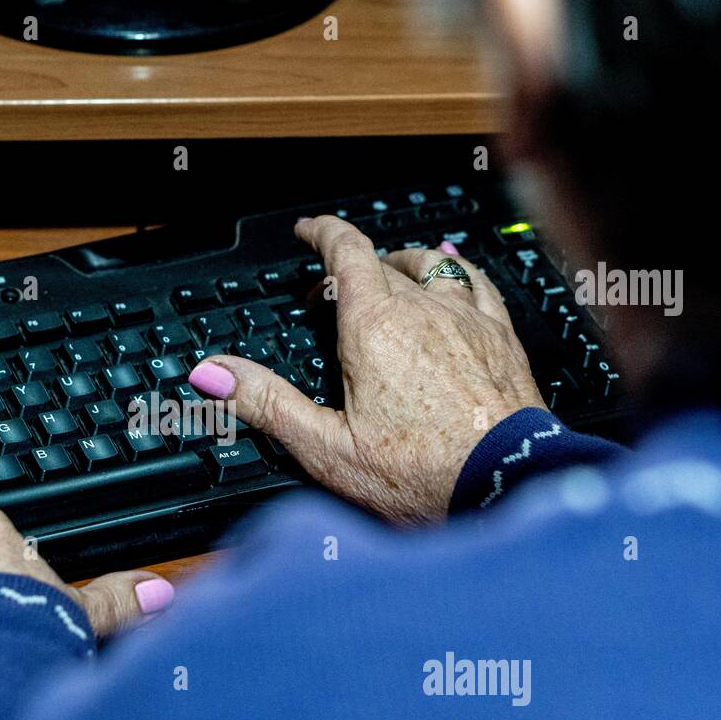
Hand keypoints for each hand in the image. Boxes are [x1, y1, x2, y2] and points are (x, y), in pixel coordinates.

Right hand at [188, 215, 545, 523]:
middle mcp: (424, 309)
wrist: (507, 488)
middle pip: (383, 262)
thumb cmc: (423, 474)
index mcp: (374, 327)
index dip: (322, 232)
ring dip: (405, 262)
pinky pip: (479, 283)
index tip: (308, 231)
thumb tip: (213, 373)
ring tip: (391, 271)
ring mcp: (468, 320)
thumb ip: (267, 403)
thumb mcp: (326, 447)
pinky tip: (458, 276)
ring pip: (434, 266)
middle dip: (352, 266)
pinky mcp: (503, 339)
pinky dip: (459, 271)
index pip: (345, 251)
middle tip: (330, 290)